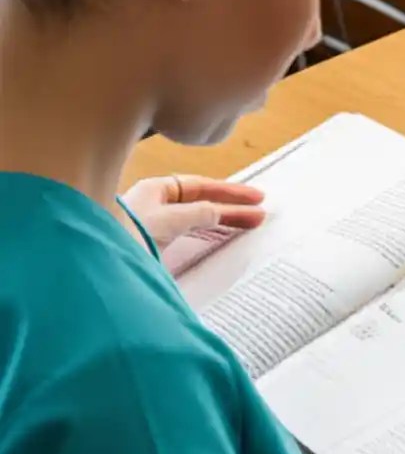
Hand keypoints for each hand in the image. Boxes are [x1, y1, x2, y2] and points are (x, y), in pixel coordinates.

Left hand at [122, 175, 266, 249]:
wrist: (97, 266)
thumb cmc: (123, 235)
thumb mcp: (168, 220)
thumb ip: (197, 214)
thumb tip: (217, 212)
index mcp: (154, 190)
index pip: (200, 186)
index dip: (230, 192)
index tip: (256, 198)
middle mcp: (154, 204)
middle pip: (201, 201)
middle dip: (231, 207)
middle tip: (259, 212)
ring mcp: (153, 226)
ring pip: (197, 218)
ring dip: (223, 221)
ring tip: (249, 225)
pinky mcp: (154, 247)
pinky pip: (189, 234)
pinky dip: (209, 234)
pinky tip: (220, 238)